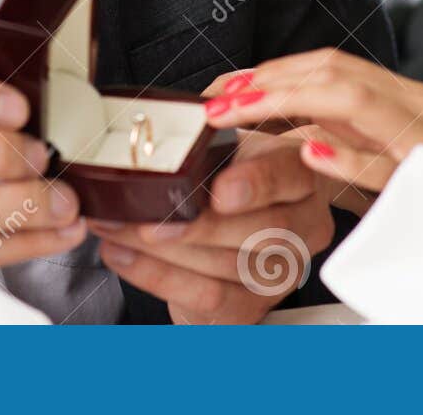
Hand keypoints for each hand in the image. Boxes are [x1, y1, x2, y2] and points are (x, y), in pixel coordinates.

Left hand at [91, 130, 334, 323]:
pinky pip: (207, 297)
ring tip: (118, 228)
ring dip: (163, 251)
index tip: (220, 190)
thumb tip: (173, 115)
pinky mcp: (252, 307)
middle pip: (265, 231)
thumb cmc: (225, 171)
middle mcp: (305, 224)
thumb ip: (210, 127)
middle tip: (148, 218)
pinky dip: (156, 276)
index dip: (259, 183)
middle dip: (199, 227)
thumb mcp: (225, 138)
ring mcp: (283, 272)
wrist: (228, 226)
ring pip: (228, 267)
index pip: (292, 174)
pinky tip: (122, 254)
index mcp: (301, 171)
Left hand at [204, 50, 422, 192]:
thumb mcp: (393, 160)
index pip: (328, 66)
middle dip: (268, 80)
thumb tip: (283, 136)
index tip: (220, 88)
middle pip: (333, 72)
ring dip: (289, 101)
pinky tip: (311, 154)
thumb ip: (348, 143)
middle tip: (215, 102)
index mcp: (401, 99)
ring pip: (356, 102)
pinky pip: (394, 164)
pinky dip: (350, 156)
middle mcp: (417, 107)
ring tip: (241, 110)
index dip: (270, 71)